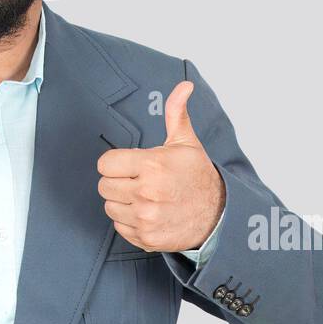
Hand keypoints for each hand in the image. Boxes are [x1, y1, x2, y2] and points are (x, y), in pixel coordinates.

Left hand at [96, 82, 224, 252]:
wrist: (218, 215)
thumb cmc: (197, 175)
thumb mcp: (186, 142)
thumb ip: (176, 113)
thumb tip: (184, 85)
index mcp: (152, 165)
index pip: (105, 164)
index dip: (116, 162)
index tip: (130, 164)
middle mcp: (146, 193)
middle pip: (104, 185)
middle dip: (118, 181)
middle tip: (138, 180)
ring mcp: (145, 218)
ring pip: (109, 206)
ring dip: (122, 201)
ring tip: (143, 197)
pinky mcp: (145, 238)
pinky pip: (119, 226)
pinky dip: (129, 220)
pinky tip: (147, 213)